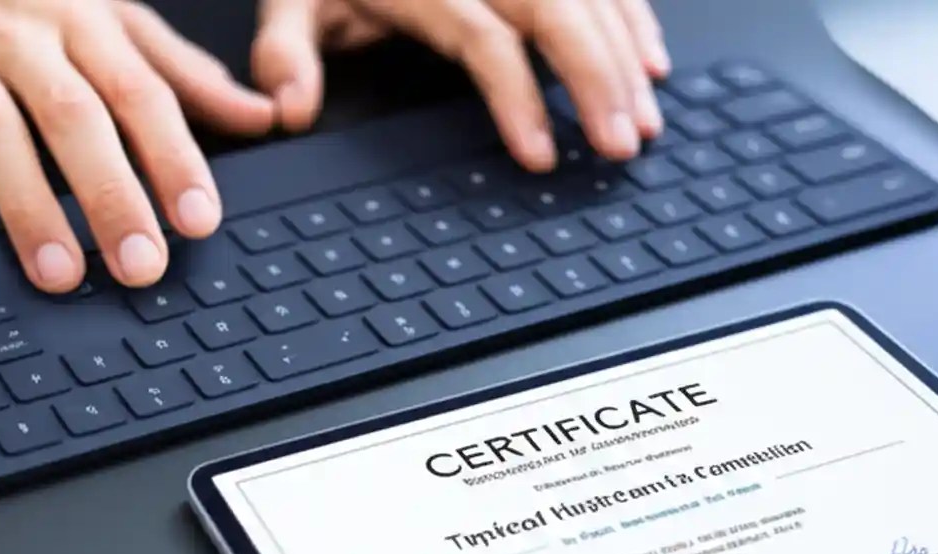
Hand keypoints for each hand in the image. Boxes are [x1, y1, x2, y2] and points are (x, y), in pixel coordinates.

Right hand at [0, 0, 275, 292]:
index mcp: (87, 24)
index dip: (172, 158)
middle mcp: (25, 39)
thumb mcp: (114, 22)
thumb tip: (261, 116)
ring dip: (28, 208)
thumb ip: (184, 75)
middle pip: (74, 118)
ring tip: (60, 275)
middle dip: (110, 196)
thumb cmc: (30, 4)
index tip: (198, 219)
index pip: (141, 94)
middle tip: (140, 265)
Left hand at [251, 0, 670, 168]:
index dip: (518, 97)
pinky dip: (633, 18)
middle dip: (598, 80)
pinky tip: (651, 61)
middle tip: (621, 147)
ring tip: (646, 123)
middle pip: (557, 13)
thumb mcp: (293, 2)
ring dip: (626, 57)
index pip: (485, 39)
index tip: (541, 155)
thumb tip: (289, 111)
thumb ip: (286, 54)